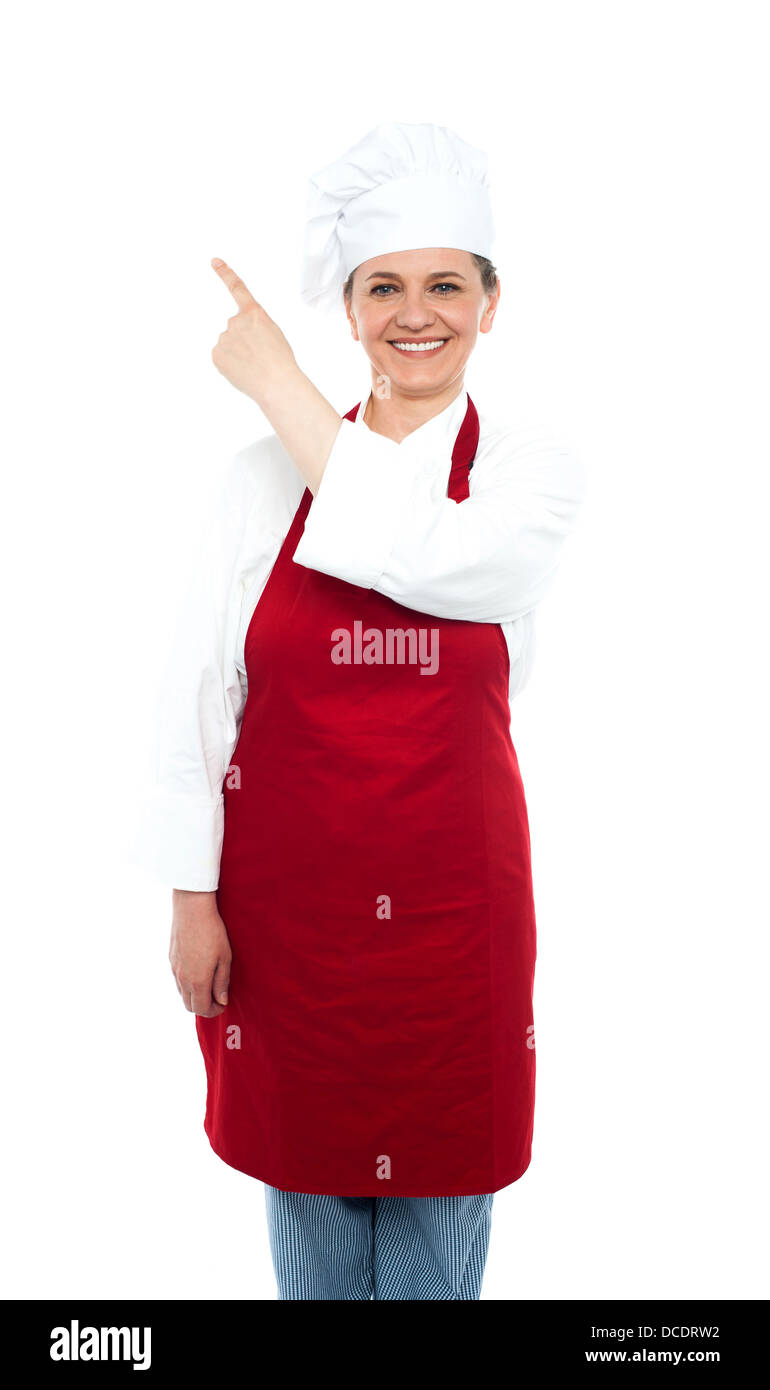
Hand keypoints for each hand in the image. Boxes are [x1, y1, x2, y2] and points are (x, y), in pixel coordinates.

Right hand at [170, 889, 231, 1017]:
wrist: (192, 909)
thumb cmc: (212, 931)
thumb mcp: (225, 957)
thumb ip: (222, 982)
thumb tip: (221, 1000)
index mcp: (198, 981)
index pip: (202, 1009)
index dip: (214, 1011)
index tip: (223, 1005)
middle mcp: (183, 979)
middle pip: (189, 1006)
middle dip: (204, 1007)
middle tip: (217, 999)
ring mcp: (175, 969)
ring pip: (182, 994)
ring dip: (195, 996)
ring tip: (209, 986)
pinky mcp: (171, 959)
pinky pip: (178, 981)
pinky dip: (187, 985)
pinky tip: (198, 973)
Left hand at [210, 258, 296, 401]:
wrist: (276, 383)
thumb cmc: (280, 362)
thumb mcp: (274, 333)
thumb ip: (255, 327)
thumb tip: (238, 338)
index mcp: (254, 314)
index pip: (237, 288)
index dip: (225, 273)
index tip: (215, 262)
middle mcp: (236, 321)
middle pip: (235, 329)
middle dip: (243, 341)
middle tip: (258, 356)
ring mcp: (224, 337)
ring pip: (228, 345)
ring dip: (237, 355)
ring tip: (253, 366)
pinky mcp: (216, 354)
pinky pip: (222, 358)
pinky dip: (230, 365)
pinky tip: (242, 371)